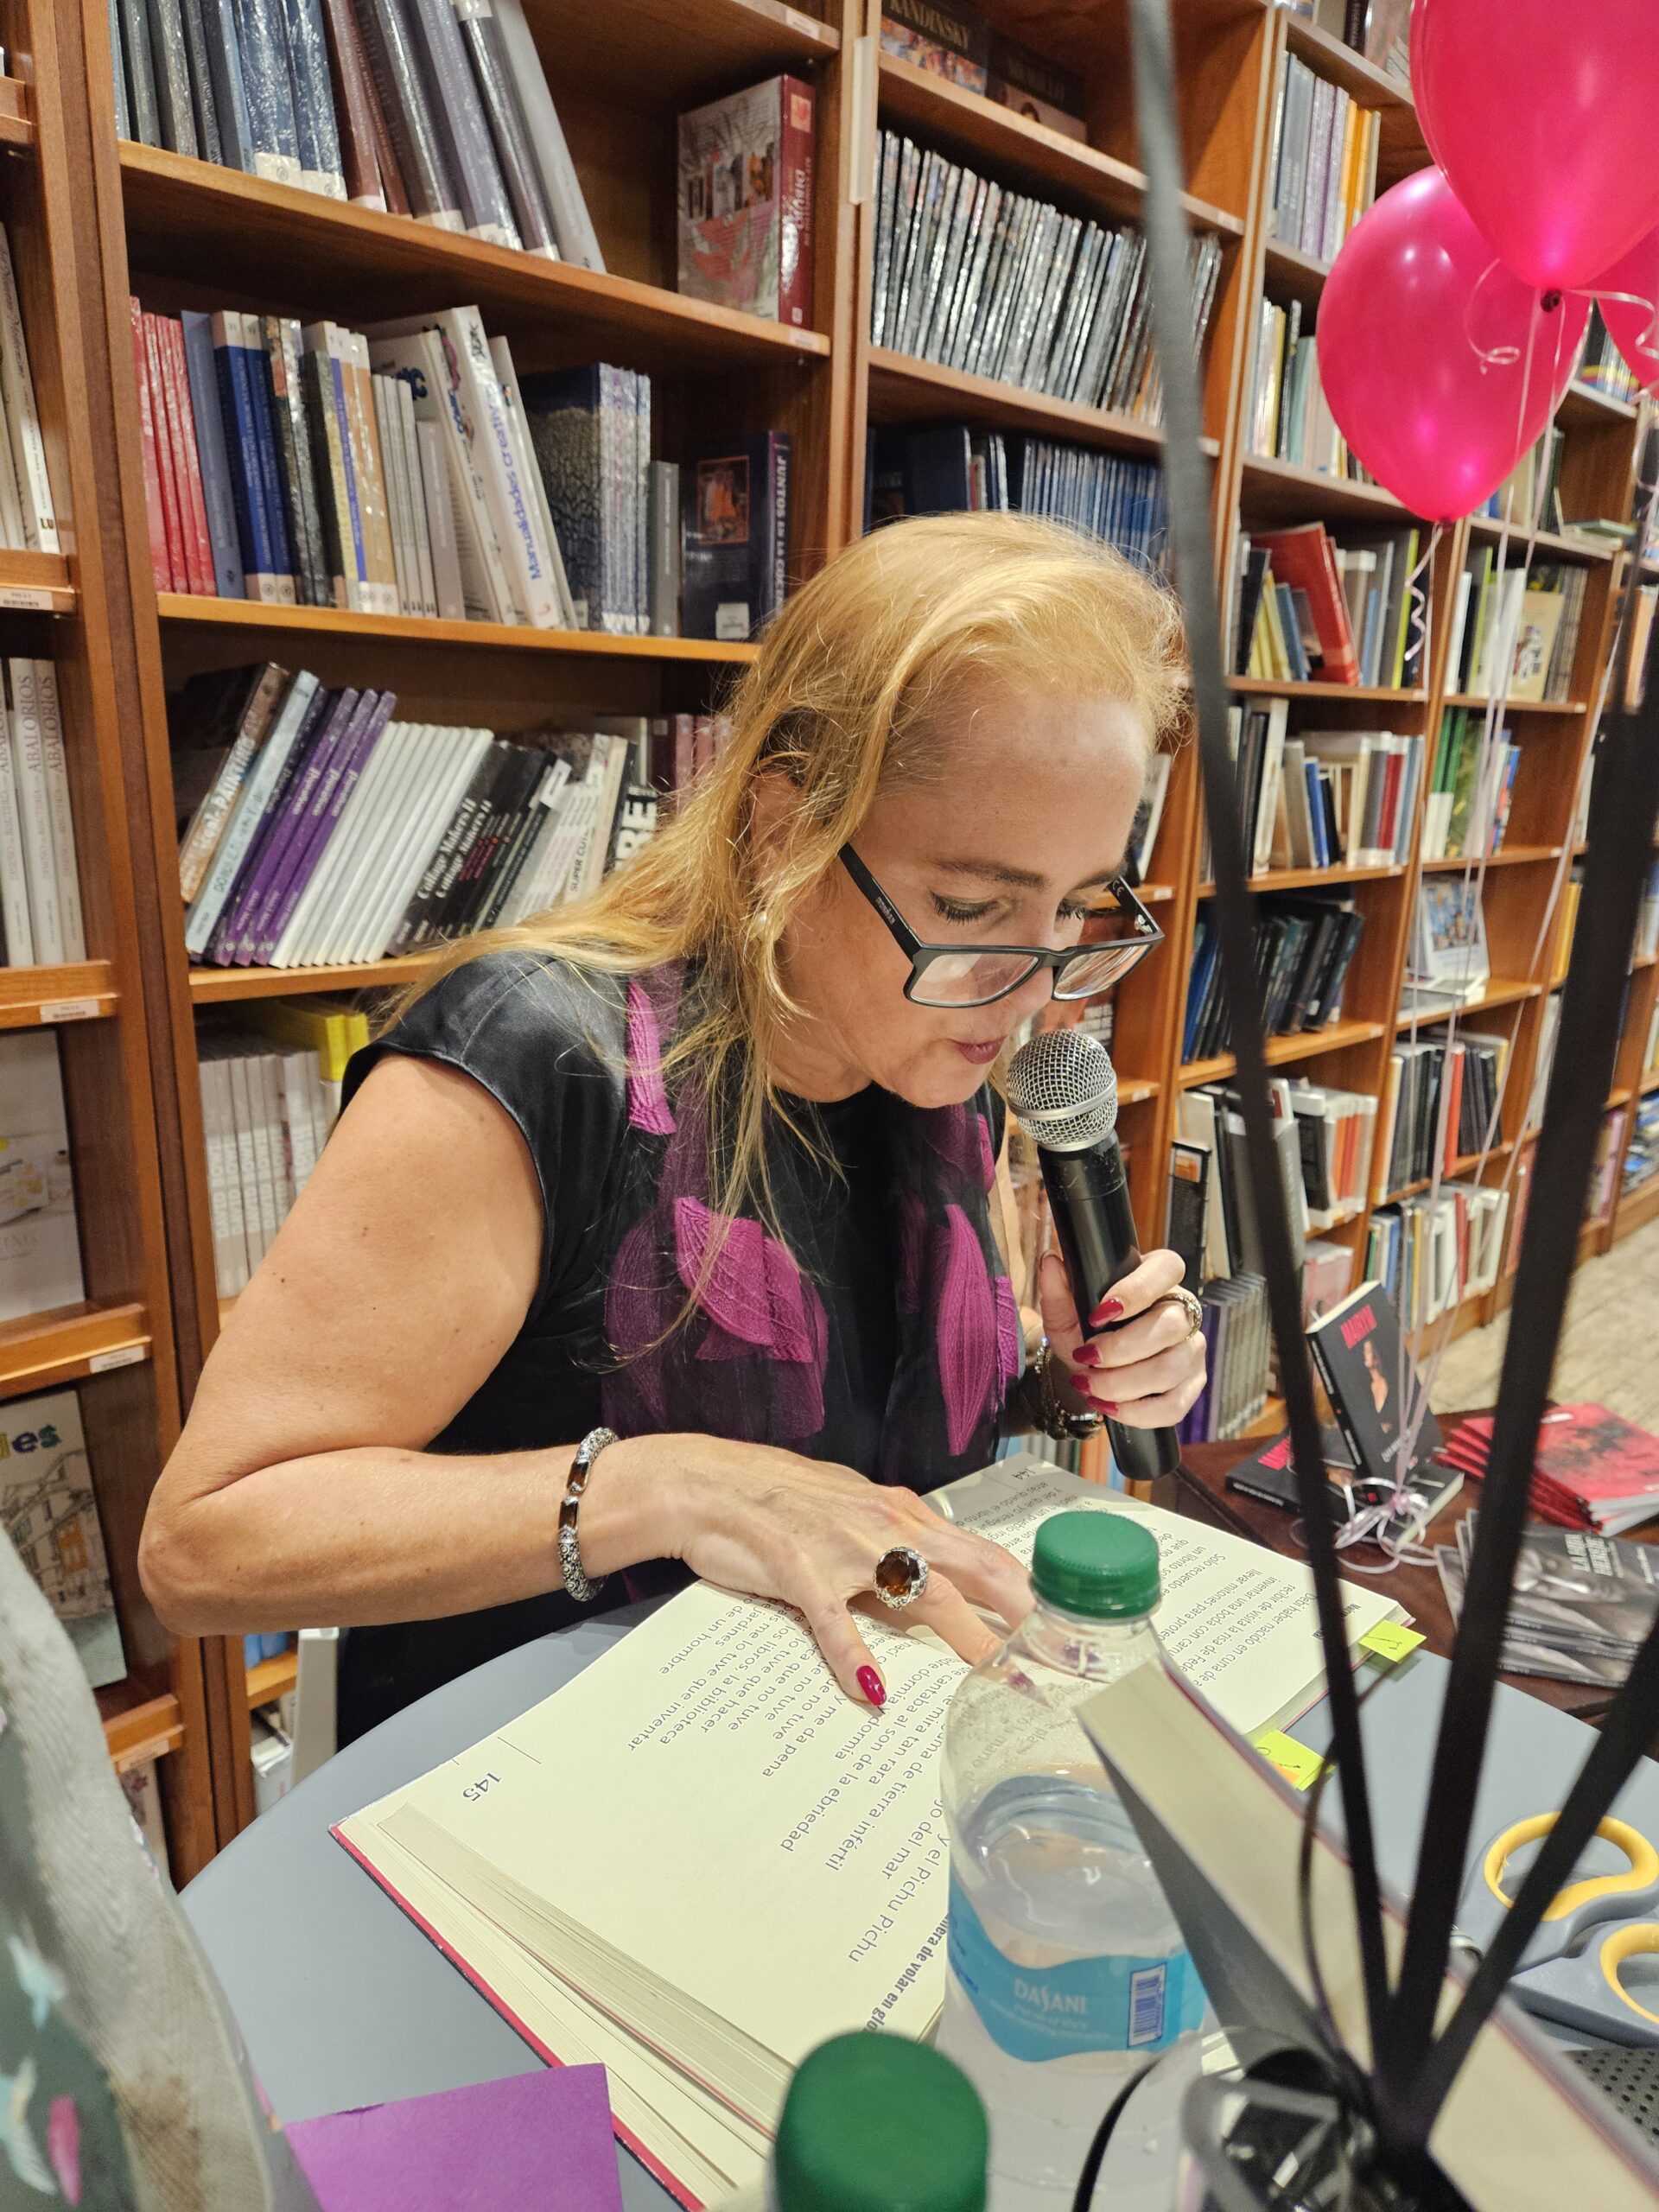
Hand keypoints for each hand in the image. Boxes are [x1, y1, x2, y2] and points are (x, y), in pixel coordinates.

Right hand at [587, 1434, 1033, 1706]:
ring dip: (964, 1640)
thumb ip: (895, 1547)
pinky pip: (834, 1619)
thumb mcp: (852, 1511)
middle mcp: (887, 1525)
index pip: (985, 1555)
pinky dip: (854, 1656)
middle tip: (1057, 1663)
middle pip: (974, 1573)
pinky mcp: (800, 1570)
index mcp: (903, 1513)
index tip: (1063, 1634)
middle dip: (1021, 1619)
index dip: (1030, 1595)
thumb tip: (937, 1589)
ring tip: (996, 1682)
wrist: (708, 1481)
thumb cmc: (779, 1497)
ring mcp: (845, 1547)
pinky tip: (871, 1690)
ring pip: (922, 1594)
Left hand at [1036, 1247, 1205, 1430]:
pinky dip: (1136, 1412)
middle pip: (1171, 1325)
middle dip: (1121, 1349)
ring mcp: (1192, 1349)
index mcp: (1158, 1279)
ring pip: (1171, 1368)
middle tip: (1085, 1358)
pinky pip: (1175, 1405)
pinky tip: (1109, 1406)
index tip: (1097, 1315)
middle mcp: (1183, 1311)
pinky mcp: (1191, 1386)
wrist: (1090, 1369)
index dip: (1136, 1291)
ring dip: (1122, 1383)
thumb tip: (1050, 1262)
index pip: (1167, 1268)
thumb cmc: (1085, 1331)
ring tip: (1089, 1385)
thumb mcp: (1066, 1313)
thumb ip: (1057, 1290)